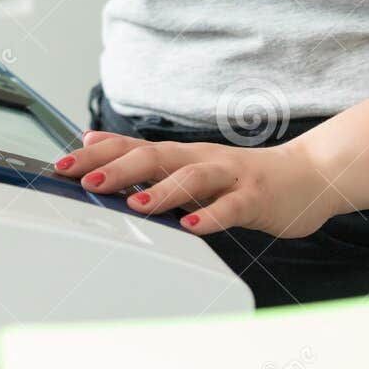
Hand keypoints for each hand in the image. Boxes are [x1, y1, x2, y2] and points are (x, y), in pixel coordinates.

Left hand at [55, 130, 343, 238]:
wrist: (306, 176)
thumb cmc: (243, 178)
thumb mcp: (189, 163)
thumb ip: (144, 157)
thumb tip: (94, 142)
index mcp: (182, 155)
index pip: (132, 147)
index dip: (97, 155)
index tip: (62, 163)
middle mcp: (201, 159)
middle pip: (155, 157)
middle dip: (118, 168)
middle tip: (86, 179)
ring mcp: (229, 176)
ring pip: (192, 178)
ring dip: (161, 190)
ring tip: (135, 202)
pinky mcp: (254, 197)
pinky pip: (231, 207)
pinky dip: (211, 215)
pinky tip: (193, 226)